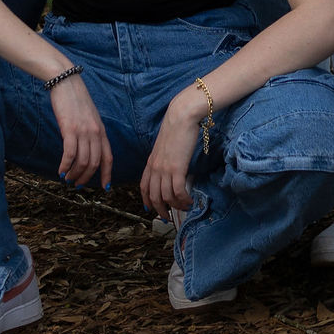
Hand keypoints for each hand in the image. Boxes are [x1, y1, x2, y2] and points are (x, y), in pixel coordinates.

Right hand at [51, 73, 112, 187]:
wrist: (66, 82)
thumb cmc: (75, 99)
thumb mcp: (89, 116)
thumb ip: (91, 132)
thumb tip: (86, 148)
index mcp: (101, 131)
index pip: (108, 157)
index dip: (107, 174)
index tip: (105, 187)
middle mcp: (95, 133)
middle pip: (95, 163)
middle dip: (86, 178)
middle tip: (77, 184)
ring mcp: (83, 131)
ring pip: (83, 161)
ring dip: (75, 174)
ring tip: (67, 179)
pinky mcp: (70, 129)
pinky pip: (70, 154)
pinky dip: (65, 166)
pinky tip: (60, 171)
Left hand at [139, 91, 205, 215]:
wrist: (181, 116)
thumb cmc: (176, 128)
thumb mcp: (165, 146)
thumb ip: (165, 159)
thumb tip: (171, 169)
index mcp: (151, 162)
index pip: (144, 187)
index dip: (146, 201)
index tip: (151, 209)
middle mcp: (155, 168)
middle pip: (153, 196)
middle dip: (160, 210)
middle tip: (168, 217)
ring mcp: (165, 169)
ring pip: (166, 197)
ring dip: (176, 206)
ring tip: (184, 207)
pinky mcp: (177, 168)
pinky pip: (178, 192)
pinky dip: (183, 200)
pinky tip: (189, 200)